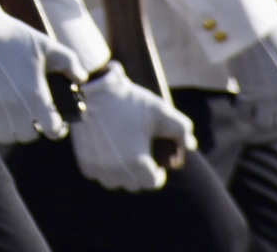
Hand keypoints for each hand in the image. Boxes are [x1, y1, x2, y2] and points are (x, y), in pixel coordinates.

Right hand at [0, 7, 87, 143]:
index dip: (58, 127)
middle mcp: (17, 110)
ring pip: (7, 138)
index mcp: (37, 98)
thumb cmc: (14, 37)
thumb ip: (70, 63)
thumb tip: (81, 78)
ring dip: (11, 130)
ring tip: (12, 117)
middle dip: (34, 127)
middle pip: (29, 136)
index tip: (54, 119)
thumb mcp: (47, 45)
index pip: (53, 131)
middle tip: (31, 114)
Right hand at [70, 63, 196, 191]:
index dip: (158, 173)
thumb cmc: (129, 102)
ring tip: (123, 155)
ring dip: (122, 174)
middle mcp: (117, 170)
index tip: (156, 162)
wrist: (92, 91)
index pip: (152, 183)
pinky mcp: (85, 162)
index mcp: (138, 163)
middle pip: (134, 184)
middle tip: (139, 154)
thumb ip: (182, 129)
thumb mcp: (161, 111)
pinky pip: (99, 175)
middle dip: (140, 173)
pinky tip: (107, 152)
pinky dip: (104, 169)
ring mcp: (99, 168)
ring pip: (115, 182)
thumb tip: (191, 145)